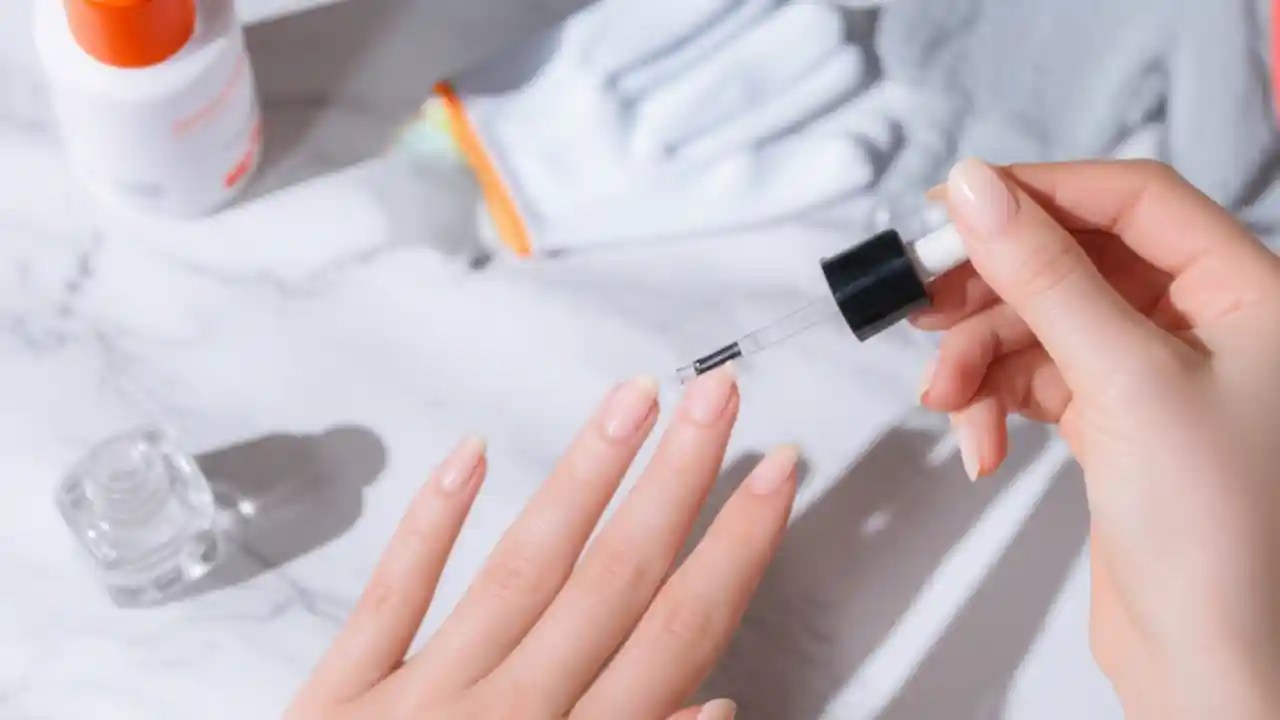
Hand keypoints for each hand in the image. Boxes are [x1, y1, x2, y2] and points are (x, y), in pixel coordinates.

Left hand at [288, 368, 794, 719]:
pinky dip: (430, 525)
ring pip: (521, 571)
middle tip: (716, 397)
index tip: (773, 474)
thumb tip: (715, 703)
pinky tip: (470, 454)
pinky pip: (390, 599)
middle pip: (613, 582)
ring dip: (583, 479)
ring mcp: (419, 703)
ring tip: (630, 401)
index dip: (735, 547)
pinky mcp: (339, 700)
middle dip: (676, 483)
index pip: (679, 634)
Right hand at [916, 159, 1279, 718]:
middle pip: (1073, 260)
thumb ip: (1044, 276)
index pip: (1133, 199)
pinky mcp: (1112, 421)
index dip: (1040, 192)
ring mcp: (1153, 373)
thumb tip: (974, 188)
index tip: (951, 204)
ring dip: (979, 358)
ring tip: (943, 401)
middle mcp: (1204, 322)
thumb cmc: (1214, 530)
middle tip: (920, 302)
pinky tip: (978, 444)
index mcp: (1246, 290)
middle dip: (991, 287)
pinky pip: (1033, 378)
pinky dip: (993, 402)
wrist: (1208, 662)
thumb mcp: (1124, 378)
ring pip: (1040, 323)